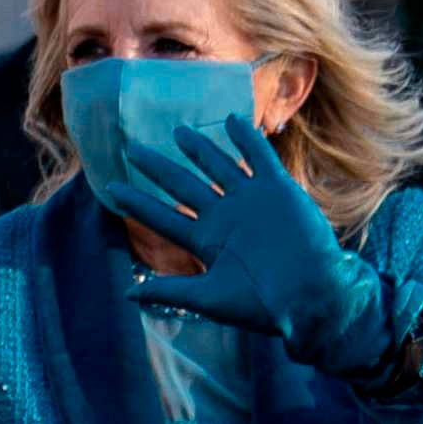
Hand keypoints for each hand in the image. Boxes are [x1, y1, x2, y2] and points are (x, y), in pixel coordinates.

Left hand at [117, 113, 379, 356]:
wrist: (310, 294)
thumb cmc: (261, 303)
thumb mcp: (209, 298)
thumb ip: (170, 291)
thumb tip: (128, 295)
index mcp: (207, 241)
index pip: (163, 217)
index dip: (139, 203)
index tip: (112, 189)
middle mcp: (224, 217)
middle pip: (184, 186)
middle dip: (159, 169)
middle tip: (132, 149)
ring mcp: (249, 201)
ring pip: (218, 167)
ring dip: (199, 148)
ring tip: (178, 131)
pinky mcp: (276, 189)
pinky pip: (259, 157)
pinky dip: (246, 138)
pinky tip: (231, 120)